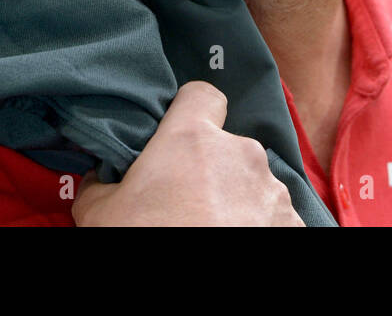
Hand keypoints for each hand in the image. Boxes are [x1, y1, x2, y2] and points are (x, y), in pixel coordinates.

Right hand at [71, 80, 304, 225]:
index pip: (201, 95)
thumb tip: (98, 179)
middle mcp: (240, 153)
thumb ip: (99, 185)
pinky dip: (258, 226)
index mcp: (193, 138)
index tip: (176, 139)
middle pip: (226, 146)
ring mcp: (272, 189)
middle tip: (184, 203)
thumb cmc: (147, 239)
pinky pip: (272, 215)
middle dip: (210, 169)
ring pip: (250, 182)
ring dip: (235, 200)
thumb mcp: (100, 215)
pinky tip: (236, 241)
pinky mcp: (292, 223)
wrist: (195, 298)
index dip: (189, 113)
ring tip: (210, 230)